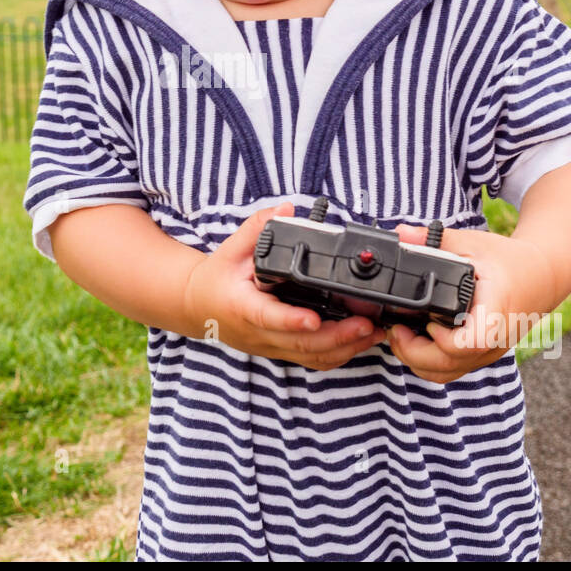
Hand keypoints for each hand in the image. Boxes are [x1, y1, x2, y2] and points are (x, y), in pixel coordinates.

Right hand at [182, 201, 387, 370]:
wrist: (197, 306)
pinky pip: (311, 360)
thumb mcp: (231, 248)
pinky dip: (337, 355)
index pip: (268, 317)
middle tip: (366, 324)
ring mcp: (270, 347)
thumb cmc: (216, 278)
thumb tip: (286, 210)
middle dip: (337, 337)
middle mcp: (258, 333)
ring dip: (344, 349)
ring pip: (310, 356)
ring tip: (373, 333)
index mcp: (243, 307)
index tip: (314, 319)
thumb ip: (258, 227)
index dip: (292, 321)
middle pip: (299, 343)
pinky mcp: (280, 351)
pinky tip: (359, 342)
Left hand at [385, 223, 556, 384]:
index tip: (427, 322)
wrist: (542, 276)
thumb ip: (433, 239)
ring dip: (418, 361)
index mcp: (494, 309)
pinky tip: (416, 342)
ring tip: (400, 336)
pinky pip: (454, 370)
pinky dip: (430, 364)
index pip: (472, 342)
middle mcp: (495, 338)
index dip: (443, 340)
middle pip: (451, 364)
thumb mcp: (471, 243)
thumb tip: (399, 232)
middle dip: (414, 353)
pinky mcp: (483, 355)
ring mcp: (490, 351)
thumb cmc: (508, 260)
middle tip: (396, 330)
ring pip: (449, 373)